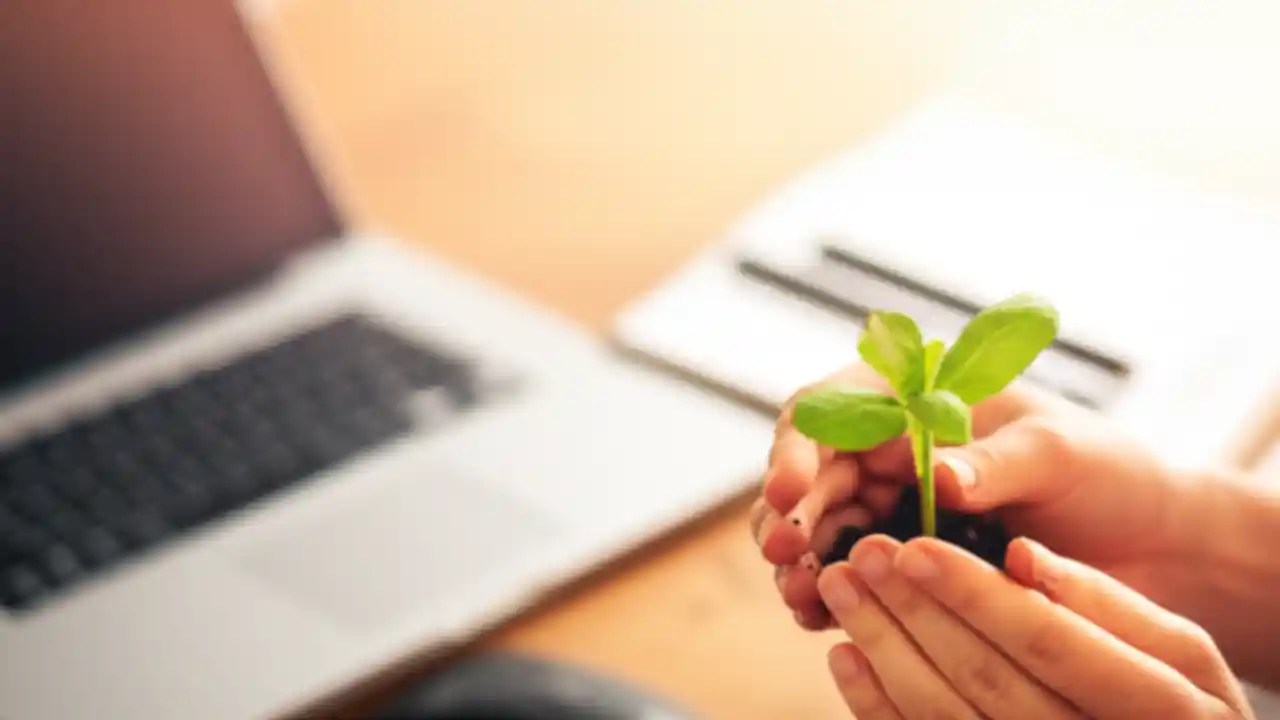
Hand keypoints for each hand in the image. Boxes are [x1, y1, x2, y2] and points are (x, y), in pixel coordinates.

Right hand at [750, 362, 1200, 629]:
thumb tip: (941, 476)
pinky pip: (850, 578)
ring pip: (818, 528)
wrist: (1153, 544)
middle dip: (790, 510)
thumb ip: (998, 460)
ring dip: (798, 557)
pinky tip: (817, 615)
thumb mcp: (1061, 453)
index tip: (790, 485)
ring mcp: (894, 511)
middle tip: (788, 548)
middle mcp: (894, 453)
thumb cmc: (1111, 473)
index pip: (835, 408)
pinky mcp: (904, 567)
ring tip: (798, 590)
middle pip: (812, 473)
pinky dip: (828, 596)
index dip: (800, 445)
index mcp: (919, 401)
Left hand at [819, 533, 1253, 718]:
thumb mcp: (1175, 646)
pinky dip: (875, 705)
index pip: (1044, 640)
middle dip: (913, 609)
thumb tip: (1021, 557)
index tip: (913, 545)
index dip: (973, 591)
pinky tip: (844, 653)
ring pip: (943, 714)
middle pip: (983, 677)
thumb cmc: (1174, 692)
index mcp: (1153, 704)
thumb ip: (1105, 603)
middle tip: (862, 553)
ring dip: (881, 645)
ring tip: (841, 584)